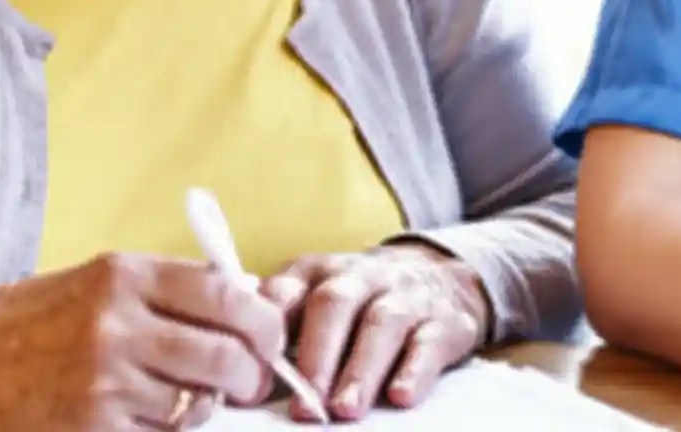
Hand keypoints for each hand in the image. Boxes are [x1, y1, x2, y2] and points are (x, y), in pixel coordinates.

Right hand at [0, 254, 286, 430]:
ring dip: (207, 405)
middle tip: (251, 381)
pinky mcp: (92, 427)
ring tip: (186, 395)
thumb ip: (175, 289)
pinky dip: (168, 428)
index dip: (267, 323)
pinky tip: (147, 415)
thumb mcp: (104, 281)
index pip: (230, 297)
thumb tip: (252, 302)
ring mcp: (103, 380)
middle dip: (253, 375)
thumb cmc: (37, 319)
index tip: (272, 338)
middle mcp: (117, 324)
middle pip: (227, 355)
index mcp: (127, 275)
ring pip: (199, 402)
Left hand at [261, 244, 489, 421]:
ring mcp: (405, 296)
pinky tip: (401, 396)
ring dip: (362, 368)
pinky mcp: (445, 320)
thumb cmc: (359, 302)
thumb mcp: (315, 297)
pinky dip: (415, 369)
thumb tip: (235, 367)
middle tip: (306, 404)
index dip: (269, 325)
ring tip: (346, 409)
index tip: (254, 365)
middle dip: (318, 356)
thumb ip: (281, 324)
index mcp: (317, 272)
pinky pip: (430, 342)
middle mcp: (361, 277)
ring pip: (382, 324)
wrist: (438, 277)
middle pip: (335, 305)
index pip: (287, 290)